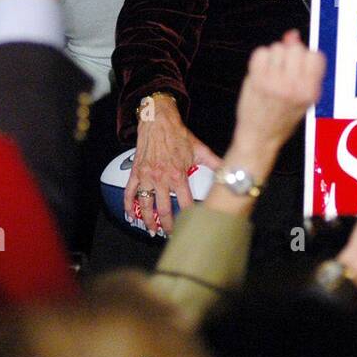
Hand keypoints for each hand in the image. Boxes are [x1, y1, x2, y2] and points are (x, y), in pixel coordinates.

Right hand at [124, 99, 220, 235]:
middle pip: (163, 211)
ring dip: (148, 221)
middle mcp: (161, 178)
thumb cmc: (178, 134)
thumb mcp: (200, 150)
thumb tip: (228, 171)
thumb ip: (215, 163)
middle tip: (171, 235)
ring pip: (145, 206)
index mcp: (178, 175)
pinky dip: (128, 206)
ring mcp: (146, 177)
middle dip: (168, 226)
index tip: (192, 225)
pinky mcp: (136, 173)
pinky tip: (132, 215)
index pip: (185, 204)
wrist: (158, 121)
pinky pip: (129, 193)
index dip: (189, 217)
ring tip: (153, 231)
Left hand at [230, 30, 324, 154]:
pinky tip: (261, 73)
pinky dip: (260, 59)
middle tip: (283, 72)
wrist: (260, 137)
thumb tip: (292, 34)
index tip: (300, 68)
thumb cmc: (282, 117)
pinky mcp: (256, 80)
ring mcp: (274, 82)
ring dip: (274, 56)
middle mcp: (295, 86)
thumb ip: (303, 66)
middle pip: (296, 48)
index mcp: (311, 91)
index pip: (316, 55)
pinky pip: (261, 52)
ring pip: (277, 47)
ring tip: (272, 74)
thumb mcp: (303, 96)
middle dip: (289, 54)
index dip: (307, 57)